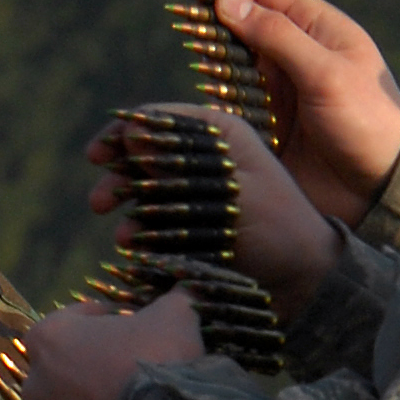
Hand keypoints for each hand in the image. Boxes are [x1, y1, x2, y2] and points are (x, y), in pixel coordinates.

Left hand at [25, 291, 204, 399]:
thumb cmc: (161, 358)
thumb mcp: (175, 314)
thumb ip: (173, 299)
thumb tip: (186, 289)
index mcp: (50, 340)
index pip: (64, 321)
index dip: (96, 319)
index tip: (123, 321)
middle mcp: (38, 386)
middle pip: (59, 371)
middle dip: (87, 367)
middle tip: (126, 366)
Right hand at [81, 107, 344, 315]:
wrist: (303, 281)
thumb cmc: (278, 228)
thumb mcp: (232, 190)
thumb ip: (183, 162)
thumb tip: (133, 130)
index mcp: (220, 134)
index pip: (160, 119)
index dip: (122, 132)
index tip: (96, 155)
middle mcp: (207, 157)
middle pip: (146, 152)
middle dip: (118, 174)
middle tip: (98, 202)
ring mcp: (200, 190)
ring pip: (146, 185)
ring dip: (125, 203)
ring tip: (115, 230)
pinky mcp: (195, 223)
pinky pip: (156, 218)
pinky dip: (141, 228)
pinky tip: (133, 245)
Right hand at [209, 0, 399, 219]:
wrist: (381, 188)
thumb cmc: (366, 120)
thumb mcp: (325, 72)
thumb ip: (276, 36)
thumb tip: (225, 2)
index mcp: (312, 26)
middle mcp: (290, 53)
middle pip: (236, 27)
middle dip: (210, 31)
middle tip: (192, 42)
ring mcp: (276, 90)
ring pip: (227, 68)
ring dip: (211, 70)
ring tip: (209, 81)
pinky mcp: (265, 125)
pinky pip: (229, 106)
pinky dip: (215, 104)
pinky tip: (207, 108)